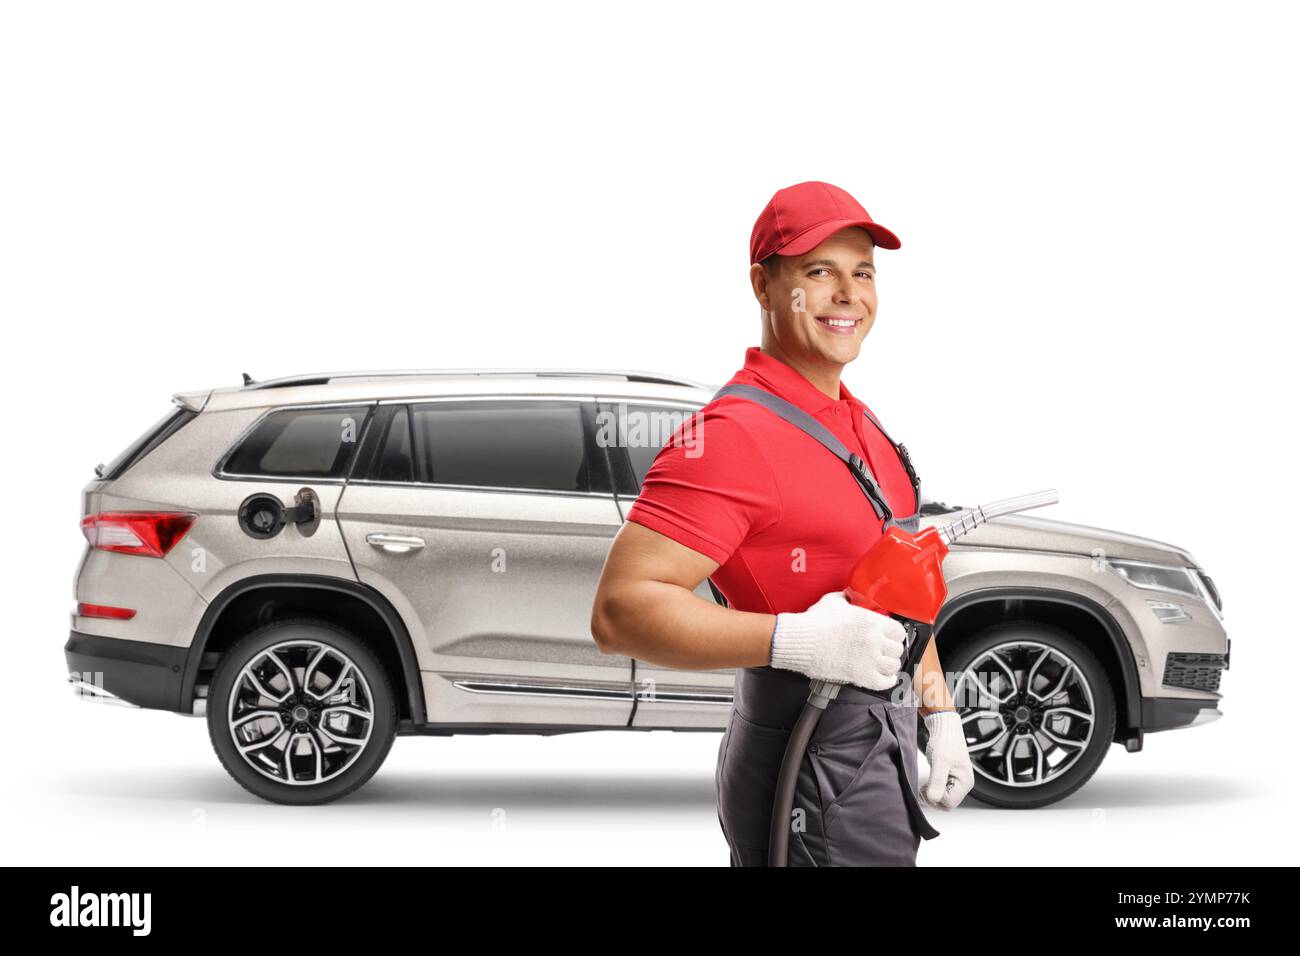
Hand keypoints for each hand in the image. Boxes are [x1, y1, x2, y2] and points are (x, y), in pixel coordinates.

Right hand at [769, 589, 906, 690]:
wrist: (800, 642)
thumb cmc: (814, 622)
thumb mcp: (834, 601)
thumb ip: (848, 597)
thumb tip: (852, 594)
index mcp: (871, 622)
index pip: (899, 631)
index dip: (894, 634)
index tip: (890, 637)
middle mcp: (874, 641)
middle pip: (897, 649)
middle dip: (891, 650)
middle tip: (884, 651)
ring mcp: (870, 660)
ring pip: (894, 666)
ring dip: (888, 665)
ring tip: (882, 664)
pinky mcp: (862, 677)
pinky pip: (885, 682)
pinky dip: (886, 681)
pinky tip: (882, 677)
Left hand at [920, 710, 973, 808]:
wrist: (944, 727)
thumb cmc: (945, 741)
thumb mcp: (940, 761)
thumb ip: (937, 781)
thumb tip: (933, 799)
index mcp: (965, 782)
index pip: (949, 804)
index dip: (934, 799)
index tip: (925, 788)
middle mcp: (962, 784)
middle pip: (946, 804)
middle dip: (932, 798)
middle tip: (923, 788)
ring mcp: (955, 782)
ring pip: (942, 799)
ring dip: (931, 795)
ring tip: (924, 785)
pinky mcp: (948, 778)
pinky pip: (940, 791)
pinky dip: (931, 790)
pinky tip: (926, 783)